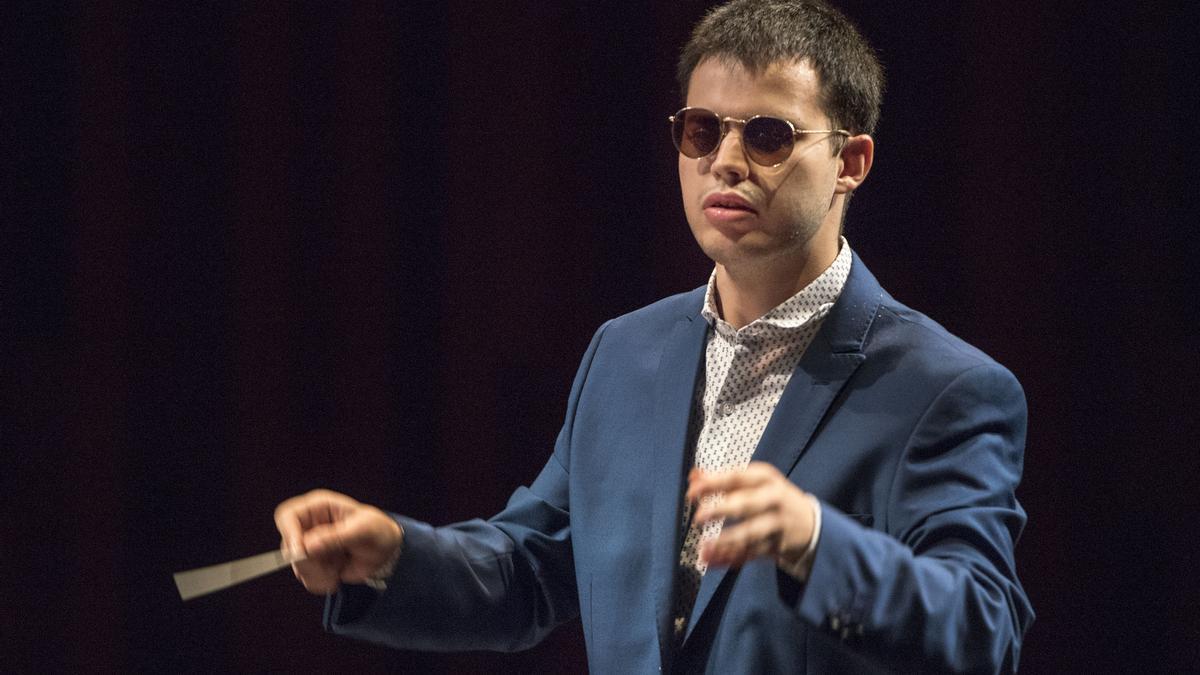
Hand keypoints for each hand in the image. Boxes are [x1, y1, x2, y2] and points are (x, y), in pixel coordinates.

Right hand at [273, 489, 403, 593]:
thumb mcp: (363, 530)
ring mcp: (308, 546)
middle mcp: (308, 525)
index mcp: (318, 507)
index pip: (287, 516)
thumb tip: (308, 546)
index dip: (289, 534)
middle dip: (309, 562)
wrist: (385, 550)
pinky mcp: (314, 564)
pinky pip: (306, 579)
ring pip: (297, 567)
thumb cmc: (376, 530)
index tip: (300, 552)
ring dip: (318, 574)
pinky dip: (321, 582)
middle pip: (289, 547)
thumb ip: (336, 536)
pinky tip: (337, 575)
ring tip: (339, 567)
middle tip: (332, 567)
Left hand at [686, 461, 816, 568]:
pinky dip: (729, 559)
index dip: (713, 483)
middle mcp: (773, 499)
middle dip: (722, 510)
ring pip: (749, 534)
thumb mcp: (755, 481)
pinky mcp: (775, 547)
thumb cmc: (772, 496)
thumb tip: (693, 476)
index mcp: (765, 478)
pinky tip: (710, 561)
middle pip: (746, 505)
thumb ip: (723, 480)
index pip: (736, 478)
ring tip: (703, 547)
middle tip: (699, 517)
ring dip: (725, 541)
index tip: (692, 492)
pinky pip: (750, 554)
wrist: (810, 523)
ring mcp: (776, 525)